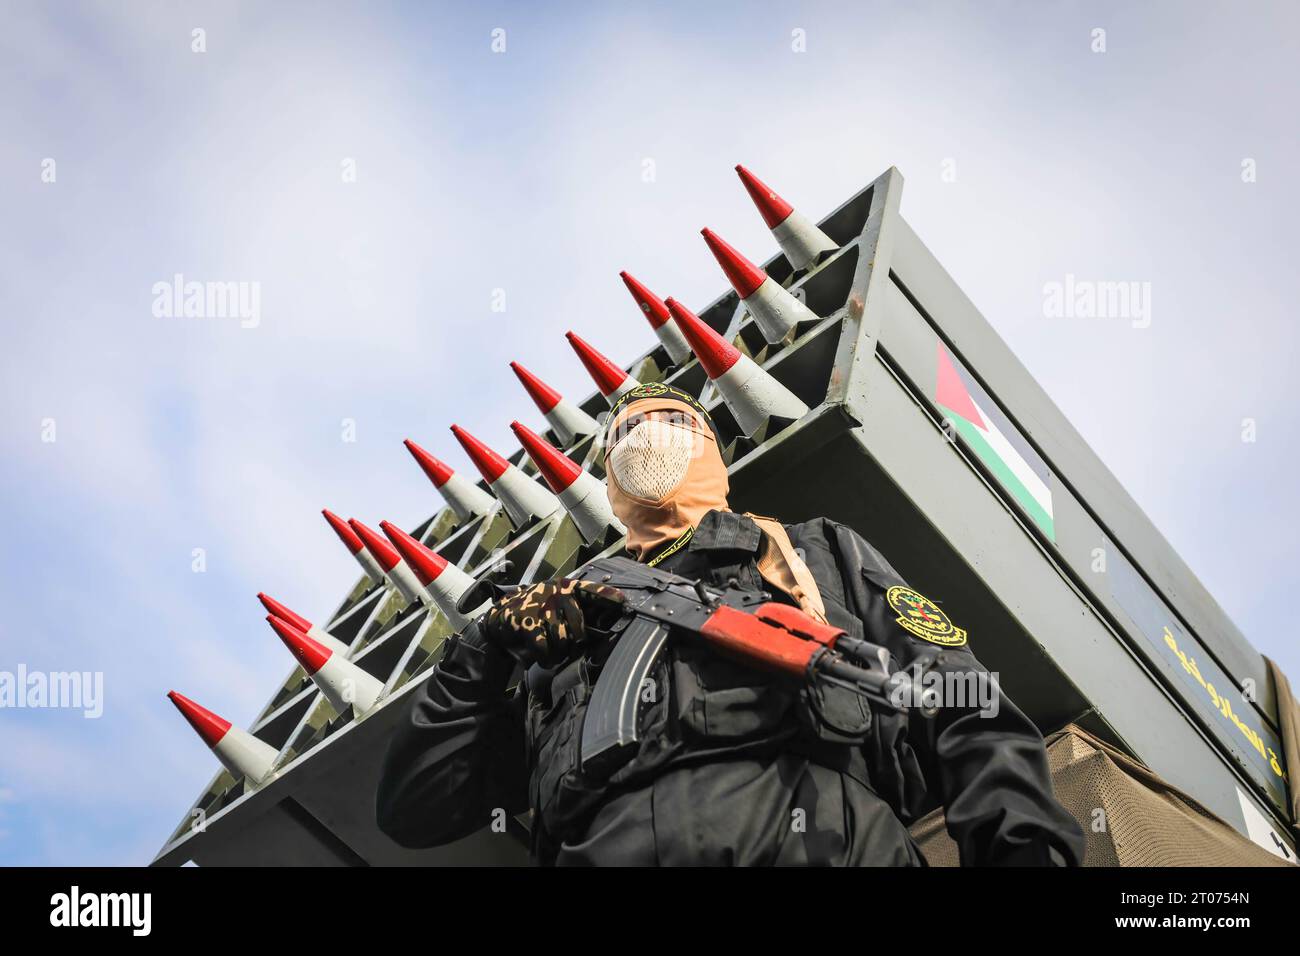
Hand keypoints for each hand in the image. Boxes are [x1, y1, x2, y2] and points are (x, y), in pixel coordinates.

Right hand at [482, 578, 624, 666]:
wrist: (498, 620)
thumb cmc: (531, 614)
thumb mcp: (553, 605)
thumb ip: (573, 610)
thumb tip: (596, 627)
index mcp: (564, 588)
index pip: (590, 590)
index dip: (607, 596)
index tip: (623, 601)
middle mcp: (555, 594)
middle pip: (578, 628)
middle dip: (573, 642)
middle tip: (562, 645)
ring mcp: (541, 607)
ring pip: (563, 640)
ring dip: (557, 652)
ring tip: (549, 649)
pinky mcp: (527, 622)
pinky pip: (546, 648)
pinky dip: (544, 656)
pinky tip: (539, 654)